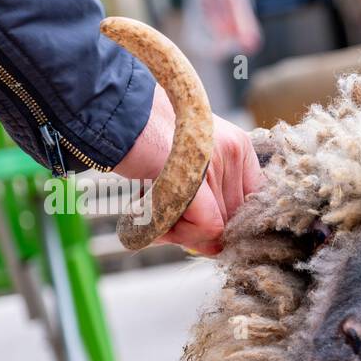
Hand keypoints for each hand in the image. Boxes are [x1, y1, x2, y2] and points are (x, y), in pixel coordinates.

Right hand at [115, 83, 261, 255]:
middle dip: (197, 228)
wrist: (111, 112)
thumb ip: (206, 203)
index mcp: (238, 147)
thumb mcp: (186, 168)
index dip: (219, 222)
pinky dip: (178, 232)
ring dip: (181, 230)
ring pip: (219, 227)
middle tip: (161, 212)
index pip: (249, 205)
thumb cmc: (143, 144)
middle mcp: (234, 150)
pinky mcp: (200, 174)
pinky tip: (152, 215)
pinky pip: (207, 226)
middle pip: (233, 219)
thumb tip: (216, 249)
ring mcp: (219, 159)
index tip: (187, 219)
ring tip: (150, 207)